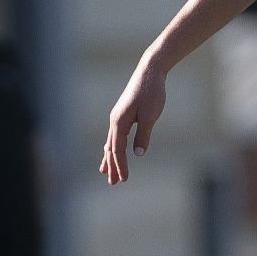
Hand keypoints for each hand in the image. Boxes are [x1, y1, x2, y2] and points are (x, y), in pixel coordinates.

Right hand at [101, 59, 167, 184]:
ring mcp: (117, 117)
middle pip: (111, 148)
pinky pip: (116, 135)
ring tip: (105, 172)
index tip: (124, 180)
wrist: (150, 72)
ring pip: (111, 142)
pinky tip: (112, 150)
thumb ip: (143, 135)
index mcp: (119, 122)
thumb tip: (137, 154)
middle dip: (112, 166)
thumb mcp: (150, 115)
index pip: (118, 150)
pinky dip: (113, 146)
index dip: (121, 165)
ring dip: (109, 158)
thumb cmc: (152, 92)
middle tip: (113, 183)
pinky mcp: (123, 114)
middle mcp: (114, 121)